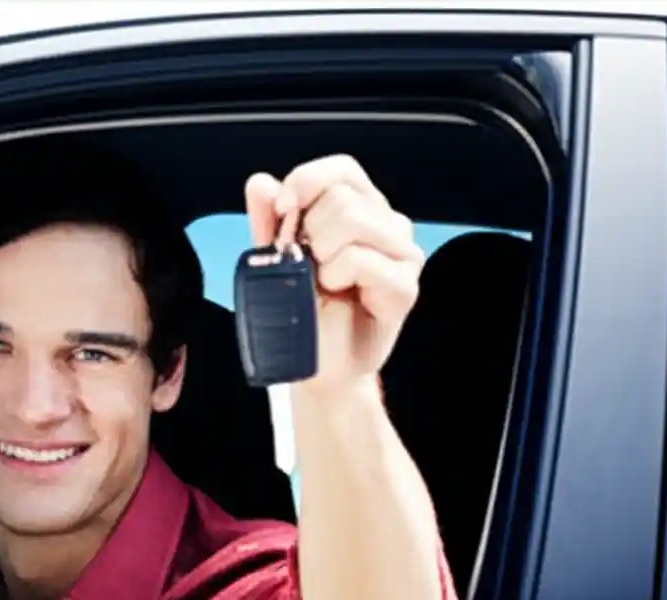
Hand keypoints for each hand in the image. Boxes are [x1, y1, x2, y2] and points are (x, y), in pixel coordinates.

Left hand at [244, 154, 422, 390]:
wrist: (318, 362)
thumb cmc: (303, 309)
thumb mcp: (276, 258)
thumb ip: (269, 220)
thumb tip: (261, 182)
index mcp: (361, 208)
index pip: (342, 169)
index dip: (307, 181)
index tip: (283, 210)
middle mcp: (388, 225)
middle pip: (342, 196)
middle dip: (308, 231)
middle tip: (307, 266)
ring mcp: (403, 254)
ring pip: (353, 219)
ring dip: (321, 255)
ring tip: (324, 282)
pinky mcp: (405, 285)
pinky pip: (362, 259)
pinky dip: (336, 275)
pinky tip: (338, 293)